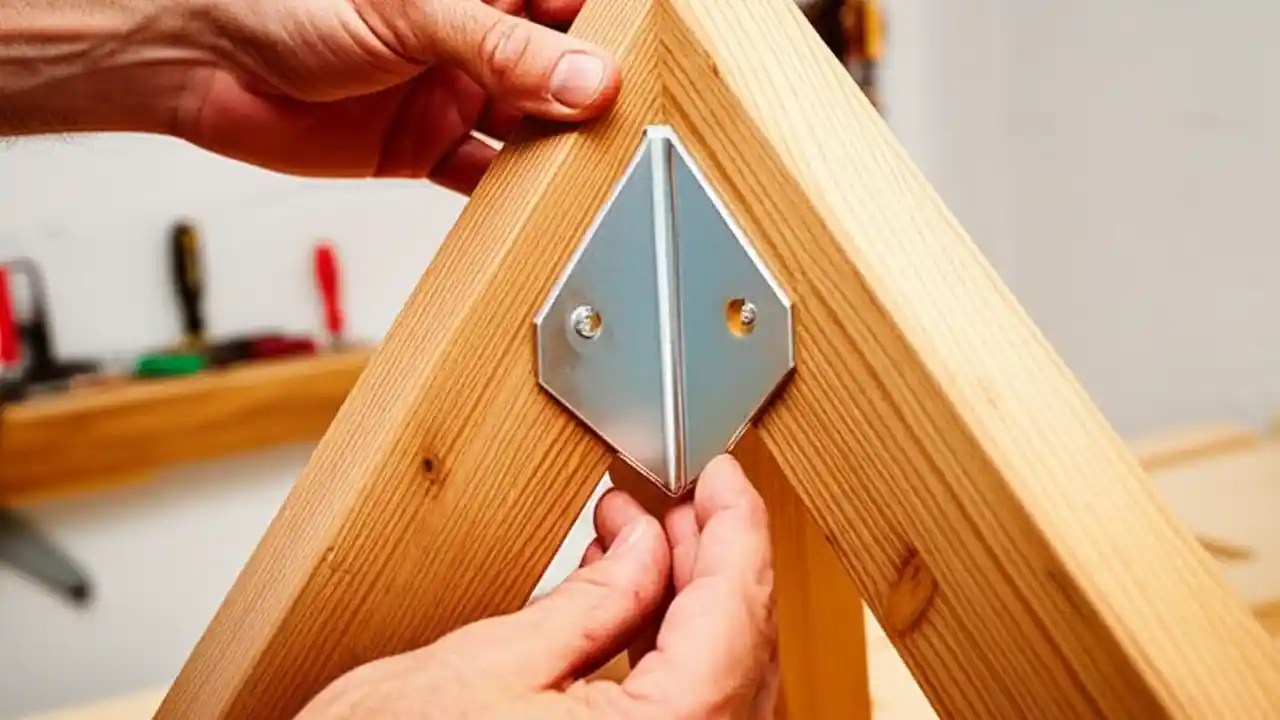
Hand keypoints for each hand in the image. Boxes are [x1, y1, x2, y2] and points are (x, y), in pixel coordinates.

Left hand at [0, 0, 619, 192]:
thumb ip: (505, 52)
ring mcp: (449, 91)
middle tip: (640, 127)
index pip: (570, 3)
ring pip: (530, 126)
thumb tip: (590, 83)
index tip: (655, 61)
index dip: (615, 31)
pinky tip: (539, 204)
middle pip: (560, 68)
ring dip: (561, 150)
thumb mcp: (413, 13)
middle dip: (597, 96)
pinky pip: (482, 174)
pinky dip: (509, 193)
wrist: (198, 58)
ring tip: (600, 172)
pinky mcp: (421, 145)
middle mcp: (472, 36)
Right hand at [296, 455, 778, 718]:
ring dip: (689, 601)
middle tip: (677, 496)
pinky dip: (669, 650)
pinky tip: (631, 601)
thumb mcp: (486, 666)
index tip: (722, 476)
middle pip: (739, 649)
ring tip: (643, 536)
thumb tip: (649, 541)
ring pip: (720, 681)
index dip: (736, 530)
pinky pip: (687, 712)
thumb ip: (592, 601)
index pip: (734, 616)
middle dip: (711, 559)